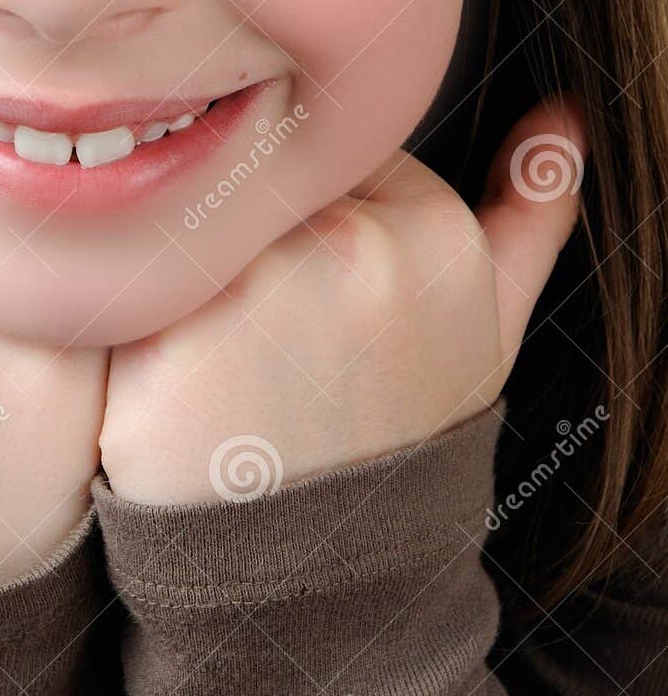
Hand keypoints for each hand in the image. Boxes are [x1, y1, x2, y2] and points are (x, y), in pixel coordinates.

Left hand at [100, 95, 587, 502]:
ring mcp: (264, 283)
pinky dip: (136, 319)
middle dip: (256, 242)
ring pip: (198, 221)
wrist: (319, 574)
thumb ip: (530, 219)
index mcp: (435, 229)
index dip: (314, 222)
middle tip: (265, 335)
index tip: (317, 294)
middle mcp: (355, 243)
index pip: (338, 160)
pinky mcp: (172, 328)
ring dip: (192, 277)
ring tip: (223, 359)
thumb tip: (563, 121)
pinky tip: (169, 375)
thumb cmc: (395, 436)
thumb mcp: (486, 332)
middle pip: (266, 183)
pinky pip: (132, 278)